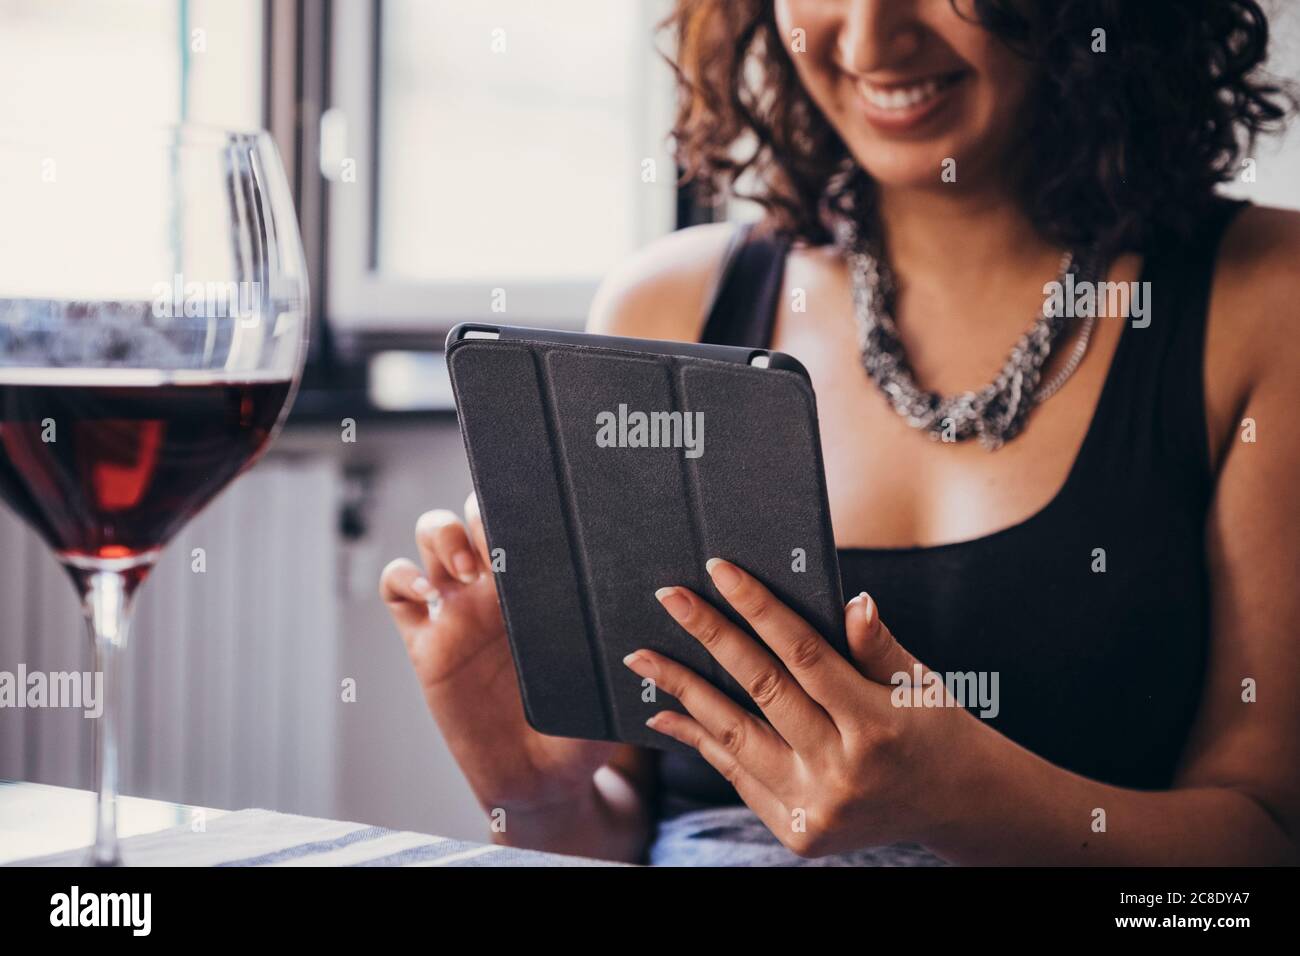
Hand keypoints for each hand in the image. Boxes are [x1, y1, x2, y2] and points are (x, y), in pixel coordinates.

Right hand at [380, 493, 618, 813]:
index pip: (527, 520)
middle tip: (500, 547)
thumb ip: (619, 644)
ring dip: (443, 536)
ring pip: (433, 537)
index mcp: (543, 587)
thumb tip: (655, 607)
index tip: (540, 513)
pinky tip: (426, 593)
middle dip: (480, 513)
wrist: (542, 780)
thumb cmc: (582, 726)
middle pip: (473, 513)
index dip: (524, 503)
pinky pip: (397, 592)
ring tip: (466, 569)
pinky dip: (402, 578)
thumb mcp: (610, 679)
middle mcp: (498, 589)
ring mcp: (458, 611)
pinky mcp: (426, 645)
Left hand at [623, 558, 981, 856]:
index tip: (720, 570)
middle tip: (668, 599)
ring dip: (683, 693)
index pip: (805, 654)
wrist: (957, 804)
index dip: (759, 608)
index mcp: (877, 725)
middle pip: (761, 690)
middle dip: (709, 637)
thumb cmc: (934, 726)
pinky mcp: (797, 832)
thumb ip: (879, 645)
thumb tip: (853, 600)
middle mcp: (844, 772)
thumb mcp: (919, 681)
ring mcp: (817, 808)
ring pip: (735, 737)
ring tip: (643, 659)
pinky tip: (667, 713)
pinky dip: (700, 741)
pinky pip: (738, 775)